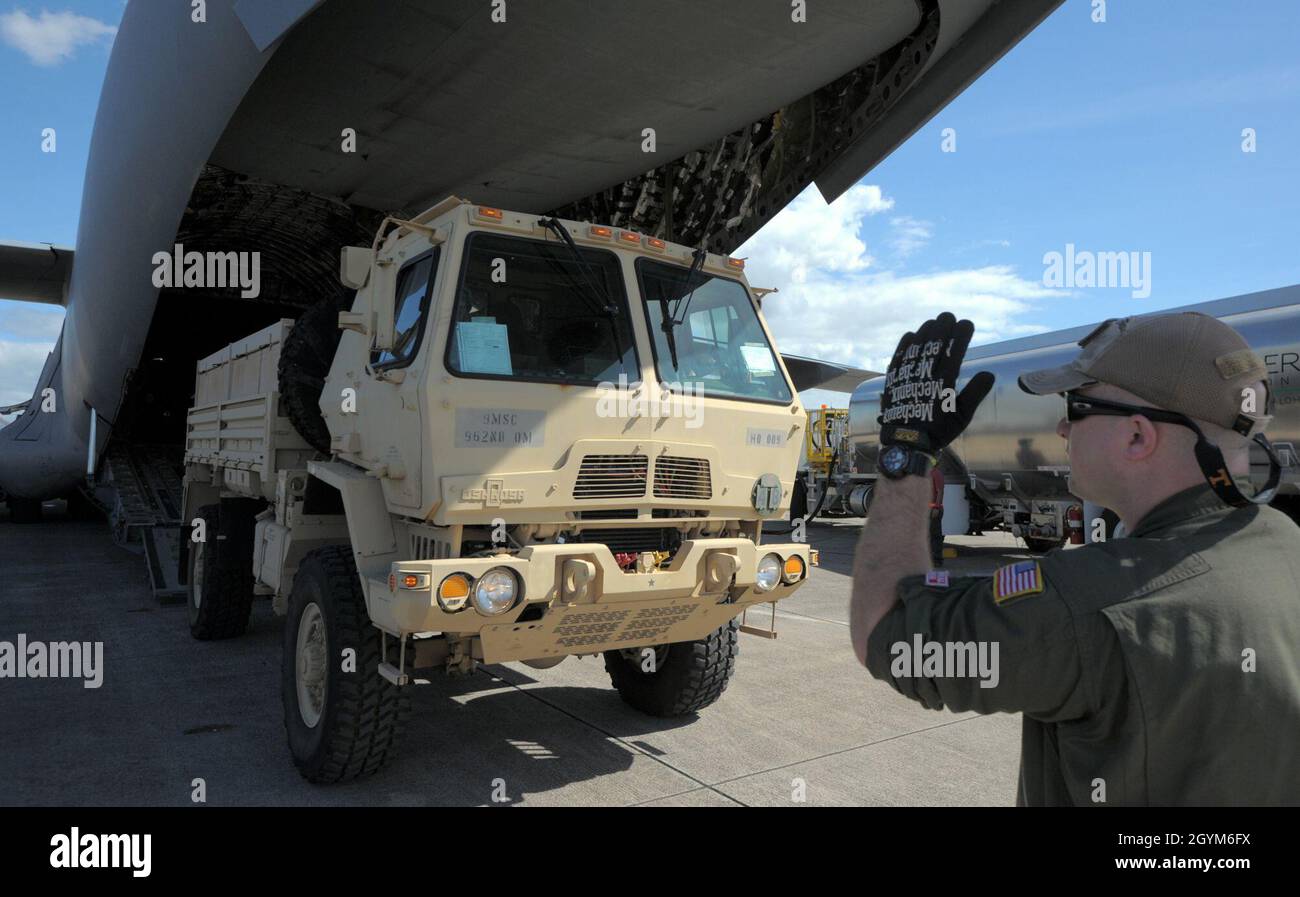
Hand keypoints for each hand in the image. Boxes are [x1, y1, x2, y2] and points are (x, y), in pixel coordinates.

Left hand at [877, 312, 994, 452]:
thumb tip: (989, 373)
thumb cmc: (938, 430)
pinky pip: (898, 357)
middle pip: (934, 344)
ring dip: (925, 332)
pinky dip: (904, 344)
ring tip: (933, 322)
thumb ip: (975, 393)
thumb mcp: (963, 416)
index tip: (967, 324)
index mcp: (944, 383)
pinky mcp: (893, 380)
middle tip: (948, 316)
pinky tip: (911, 335)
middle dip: (942, 327)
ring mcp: (907, 376)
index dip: (961, 335)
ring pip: (916, 347)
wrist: (906, 443)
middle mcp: (925, 376)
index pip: (955, 352)